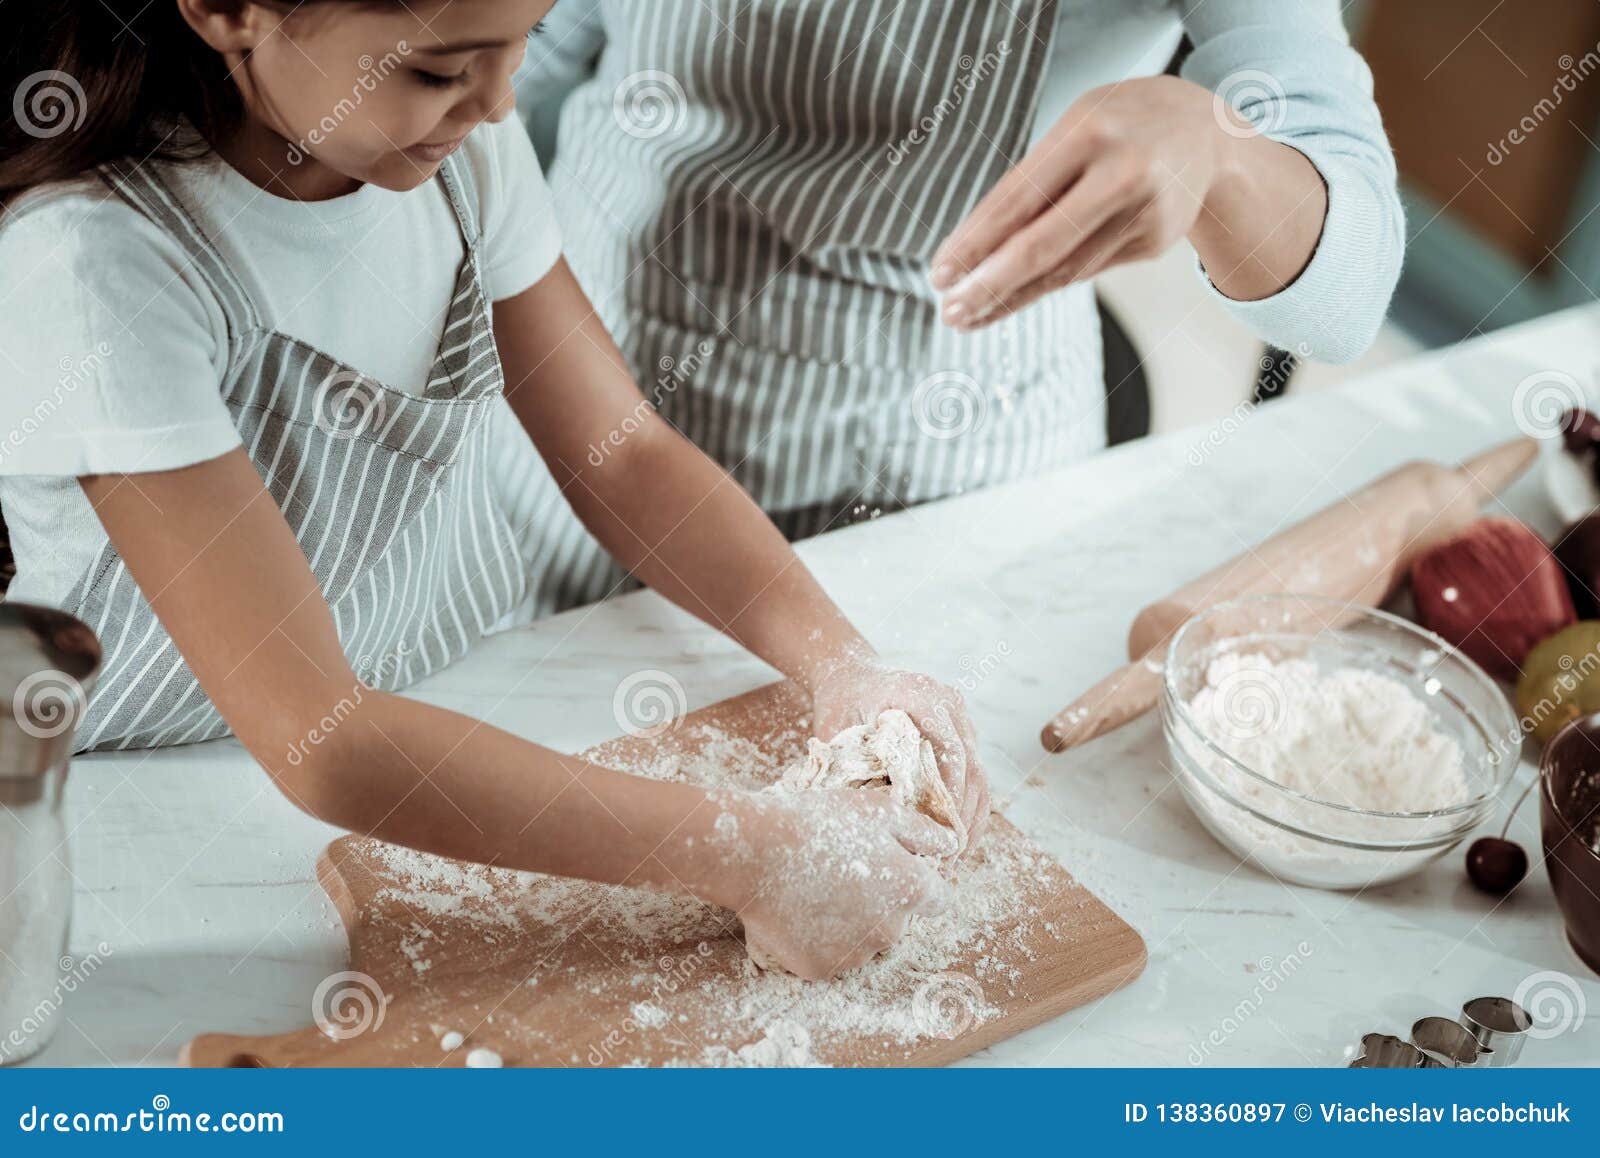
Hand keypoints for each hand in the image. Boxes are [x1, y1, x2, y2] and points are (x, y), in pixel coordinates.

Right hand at [730, 789, 952, 979]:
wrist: (757, 852)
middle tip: (844, 871)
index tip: (893, 868)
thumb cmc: (820, 823)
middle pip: (897, 922)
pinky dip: (817, 939)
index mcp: (910, 891)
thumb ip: (924, 832)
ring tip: (816, 888)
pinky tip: (798, 910)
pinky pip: (828, 955)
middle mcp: (891, 931)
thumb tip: (953, 846)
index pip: (939, 899)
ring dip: (849, 923)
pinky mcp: (819, 969)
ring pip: (862, 942)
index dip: (918, 881)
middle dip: (880, 903)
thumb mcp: (879, 810)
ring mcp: (854, 955)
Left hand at [807, 658, 989, 849]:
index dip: (950, 793)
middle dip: (963, 816)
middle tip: (950, 856)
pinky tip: (957, 838)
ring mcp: (959, 717)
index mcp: (920, 694)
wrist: (850, 673)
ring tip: (956, 857)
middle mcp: (948, 703)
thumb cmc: (840, 702)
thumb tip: (878, 813)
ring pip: (979, 774)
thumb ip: (856, 760)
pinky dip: (968, 807)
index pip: (950, 748)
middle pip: (972, 766)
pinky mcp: (960, 733)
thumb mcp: (839, 728)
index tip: (942, 831)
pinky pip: (973, 774)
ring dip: (971, 818)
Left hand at [931, 76, 1244, 329]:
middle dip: (989, 284)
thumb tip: (975, 249)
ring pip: (1062, 269)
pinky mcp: (1154, 243)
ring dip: (1009, 297)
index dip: (974, 243)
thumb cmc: (1118, 127)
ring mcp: (1143, 213)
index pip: (1018, 199)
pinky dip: (1043, 287)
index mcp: (1088, 134)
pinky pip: (1085, 270)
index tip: (940, 272)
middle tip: (950, 311)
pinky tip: (1011, 298)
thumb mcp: (1074, 128)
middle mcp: (1121, 174)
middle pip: (1042, 244)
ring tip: (967, 315)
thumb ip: (1033, 182)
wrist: (1206, 133)